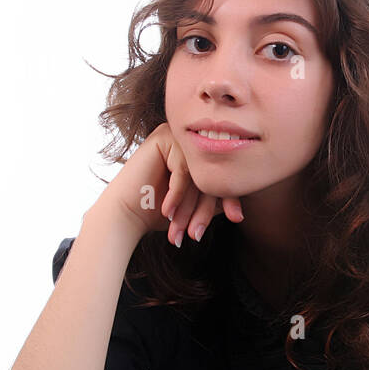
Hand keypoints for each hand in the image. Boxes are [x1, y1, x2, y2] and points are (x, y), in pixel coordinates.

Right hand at [100, 121, 242, 245]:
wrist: (126, 213)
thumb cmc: (160, 213)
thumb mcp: (197, 207)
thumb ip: (217, 201)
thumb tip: (242, 209)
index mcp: (204, 154)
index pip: (222, 176)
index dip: (229, 199)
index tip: (237, 218)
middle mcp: (193, 141)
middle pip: (209, 175)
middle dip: (204, 209)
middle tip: (200, 233)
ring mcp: (178, 136)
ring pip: (196, 174)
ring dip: (189, 206)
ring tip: (186, 230)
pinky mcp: (162, 138)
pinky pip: (181, 170)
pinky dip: (175, 194)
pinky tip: (167, 212)